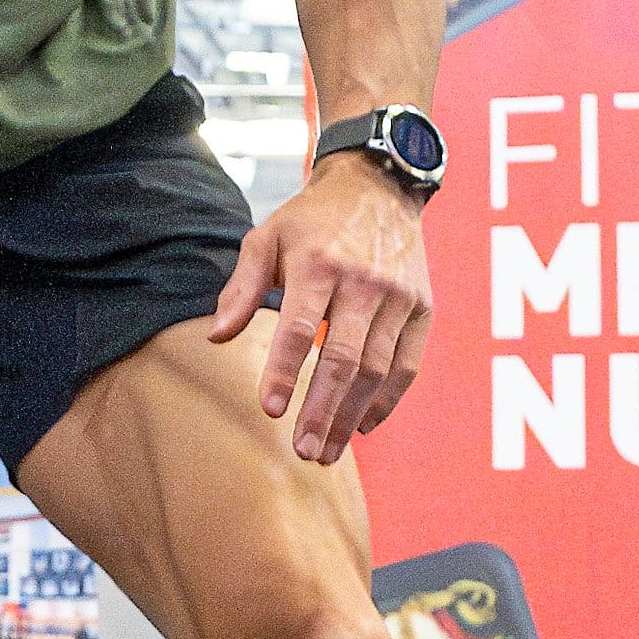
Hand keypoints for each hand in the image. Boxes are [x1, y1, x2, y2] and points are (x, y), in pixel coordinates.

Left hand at [209, 154, 429, 466]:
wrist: (379, 186)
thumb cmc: (312, 220)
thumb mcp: (267, 237)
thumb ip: (242, 288)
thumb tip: (216, 336)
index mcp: (319, 263)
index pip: (300, 327)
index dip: (285, 370)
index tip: (270, 410)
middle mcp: (364, 282)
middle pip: (343, 359)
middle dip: (322, 411)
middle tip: (303, 451)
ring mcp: (399, 297)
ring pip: (376, 369)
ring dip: (352, 416)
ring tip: (327, 452)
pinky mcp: (422, 308)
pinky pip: (407, 364)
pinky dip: (388, 400)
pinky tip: (365, 426)